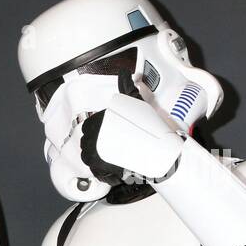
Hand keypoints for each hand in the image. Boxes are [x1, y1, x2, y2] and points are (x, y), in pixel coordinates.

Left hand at [81, 71, 181, 186]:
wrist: (158, 150)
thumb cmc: (149, 126)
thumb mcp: (136, 102)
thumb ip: (127, 88)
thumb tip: (124, 73)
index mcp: (98, 120)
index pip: (87, 127)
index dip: (96, 132)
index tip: (108, 136)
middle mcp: (93, 136)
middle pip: (87, 143)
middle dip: (97, 145)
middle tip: (114, 147)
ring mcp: (95, 152)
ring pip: (88, 157)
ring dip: (98, 158)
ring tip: (113, 157)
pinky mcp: (100, 167)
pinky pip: (95, 171)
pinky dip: (103, 172)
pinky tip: (114, 168)